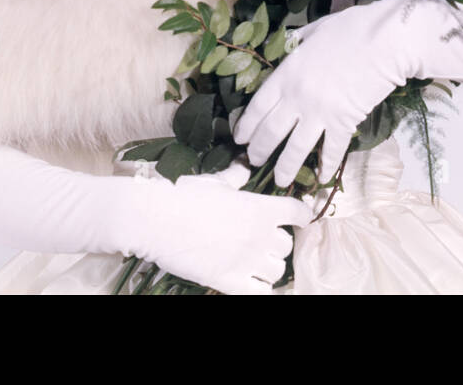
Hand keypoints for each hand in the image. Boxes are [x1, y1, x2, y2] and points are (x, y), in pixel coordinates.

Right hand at [125, 161, 313, 295]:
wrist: (160, 219)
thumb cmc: (186, 196)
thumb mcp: (215, 182)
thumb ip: (235, 177)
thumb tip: (244, 168)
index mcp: (260, 208)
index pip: (297, 212)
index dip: (302, 215)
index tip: (301, 219)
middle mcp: (261, 235)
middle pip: (287, 245)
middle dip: (277, 243)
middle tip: (262, 242)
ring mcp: (248, 261)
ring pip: (278, 270)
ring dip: (269, 267)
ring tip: (256, 264)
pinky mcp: (231, 282)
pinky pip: (261, 293)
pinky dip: (260, 289)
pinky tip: (251, 283)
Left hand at [231, 0, 434, 188]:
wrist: (385, 41)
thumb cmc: (352, 29)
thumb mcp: (315, 29)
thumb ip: (297, 42)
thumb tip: (288, 45)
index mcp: (287, 73)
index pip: (258, 106)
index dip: (247, 125)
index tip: (240, 138)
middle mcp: (298, 97)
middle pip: (271, 130)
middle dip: (260, 150)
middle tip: (253, 162)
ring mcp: (320, 112)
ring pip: (296, 148)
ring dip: (285, 167)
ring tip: (280, 181)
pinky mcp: (344, 122)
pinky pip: (332, 150)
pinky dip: (326, 166)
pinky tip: (321, 177)